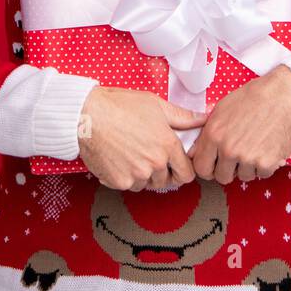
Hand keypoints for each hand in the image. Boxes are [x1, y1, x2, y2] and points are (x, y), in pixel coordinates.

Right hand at [77, 86, 207, 191]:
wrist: (86, 115)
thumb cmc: (119, 106)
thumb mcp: (155, 105)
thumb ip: (183, 117)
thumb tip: (204, 118)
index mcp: (167, 145)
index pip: (186, 174)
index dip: (182, 169)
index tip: (174, 164)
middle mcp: (154, 164)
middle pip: (166, 181)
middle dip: (161, 172)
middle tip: (148, 155)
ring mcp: (136, 175)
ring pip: (146, 184)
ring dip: (142, 175)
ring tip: (131, 154)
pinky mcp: (118, 182)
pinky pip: (128, 185)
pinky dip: (124, 176)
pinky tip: (118, 158)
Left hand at [188, 65, 290, 183]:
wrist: (283, 95)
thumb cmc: (253, 97)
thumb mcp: (221, 109)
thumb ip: (207, 133)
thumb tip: (194, 152)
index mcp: (214, 135)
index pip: (201, 168)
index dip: (208, 168)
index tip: (215, 165)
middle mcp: (229, 149)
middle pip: (222, 177)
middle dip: (228, 170)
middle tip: (237, 158)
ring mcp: (248, 157)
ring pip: (243, 176)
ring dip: (248, 167)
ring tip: (255, 147)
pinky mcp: (267, 162)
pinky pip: (262, 174)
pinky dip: (265, 165)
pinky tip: (267, 149)